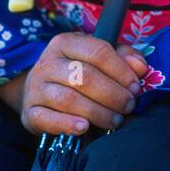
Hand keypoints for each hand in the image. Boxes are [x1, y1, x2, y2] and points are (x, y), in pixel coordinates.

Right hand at [17, 34, 148, 136]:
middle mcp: (47, 62)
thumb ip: (123, 57)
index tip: (136, 87)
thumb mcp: (99, 58)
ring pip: (68, 99)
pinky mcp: (29, 112)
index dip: (121, 71)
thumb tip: (141, 67)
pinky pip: (46, 119)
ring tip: (115, 120)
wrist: (40, 91)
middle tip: (129, 106)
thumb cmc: (77, 72)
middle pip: (85, 77)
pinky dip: (67, 124)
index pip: (98, 52)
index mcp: (66, 43)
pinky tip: (84, 127)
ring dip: (97, 112)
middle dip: (113, 94)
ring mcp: (35, 88)